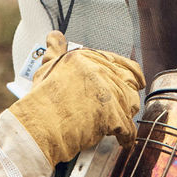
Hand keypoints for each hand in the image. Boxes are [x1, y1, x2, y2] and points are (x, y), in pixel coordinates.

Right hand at [9, 31, 145, 166]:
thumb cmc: (42, 99)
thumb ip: (55, 51)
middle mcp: (102, 71)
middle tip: (117, 106)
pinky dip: (126, 137)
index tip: (135, 80)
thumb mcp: (47, 68)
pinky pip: (128, 128)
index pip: (120, 63)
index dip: (128, 73)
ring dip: (126, 114)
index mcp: (88, 58)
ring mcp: (110, 94)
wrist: (41, 125)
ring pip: (131, 104)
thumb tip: (54, 36)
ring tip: (116, 122)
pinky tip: (122, 140)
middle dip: (125, 96)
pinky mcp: (115, 117)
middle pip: (129, 83)